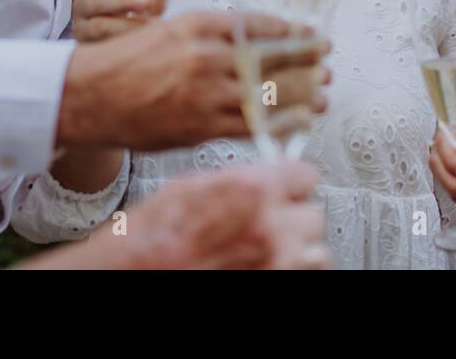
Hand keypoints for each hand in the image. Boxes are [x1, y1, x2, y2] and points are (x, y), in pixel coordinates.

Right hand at [20, 161, 330, 269]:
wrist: (138, 267)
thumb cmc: (155, 232)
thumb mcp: (196, 183)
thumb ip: (240, 178)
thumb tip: (263, 177)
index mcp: (252, 189)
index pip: (306, 174)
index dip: (293, 180)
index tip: (289, 185)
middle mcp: (269, 225)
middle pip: (313, 212)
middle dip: (294, 215)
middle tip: (275, 219)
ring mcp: (275, 261)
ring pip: (317, 249)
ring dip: (298, 247)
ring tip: (275, 245)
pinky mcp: (275, 281)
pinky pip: (308, 273)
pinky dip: (295, 269)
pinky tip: (270, 262)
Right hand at [59, 10, 329, 150]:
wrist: (88, 95)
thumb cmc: (125, 62)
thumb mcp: (169, 31)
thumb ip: (209, 38)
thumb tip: (251, 45)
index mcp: (199, 24)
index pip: (260, 25)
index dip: (292, 32)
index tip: (313, 35)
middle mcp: (207, 54)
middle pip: (272, 58)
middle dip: (306, 63)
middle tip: (327, 65)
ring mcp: (205, 92)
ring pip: (268, 94)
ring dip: (302, 96)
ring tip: (322, 97)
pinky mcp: (200, 125)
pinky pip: (252, 125)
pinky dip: (279, 124)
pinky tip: (298, 123)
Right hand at [71, 0, 185, 42]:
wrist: (105, 41)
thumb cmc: (125, 11)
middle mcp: (85, 4)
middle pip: (99, 0)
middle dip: (125, 0)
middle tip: (149, 2)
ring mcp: (83, 28)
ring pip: (101, 26)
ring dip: (128, 26)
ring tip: (152, 26)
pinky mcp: (89, 49)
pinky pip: (103, 48)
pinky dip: (123, 45)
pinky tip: (142, 45)